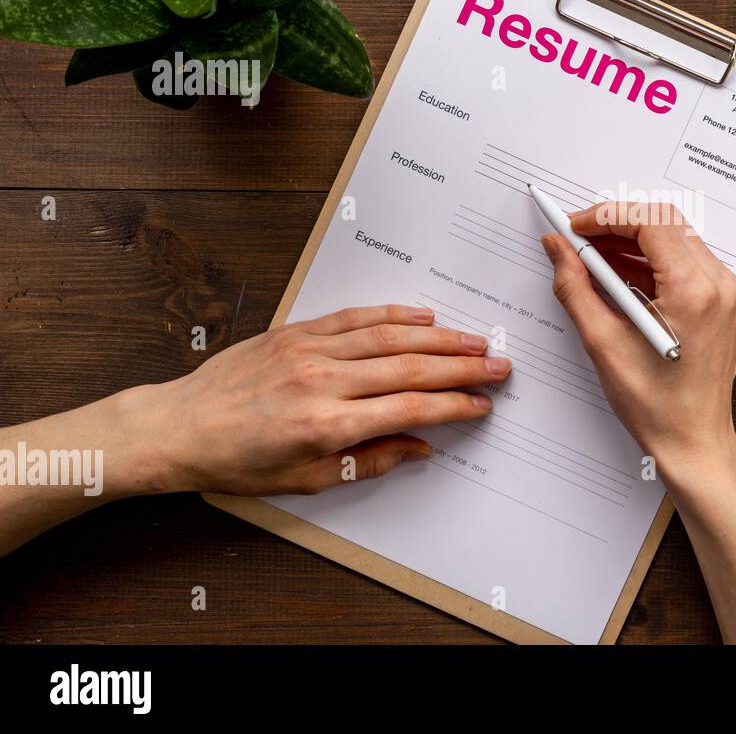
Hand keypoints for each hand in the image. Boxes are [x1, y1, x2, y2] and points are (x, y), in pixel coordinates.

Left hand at [123, 304, 511, 495]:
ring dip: (440, 338)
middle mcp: (324, 381)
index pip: (410, 408)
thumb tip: (419, 446)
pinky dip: (393, 314)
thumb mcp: (306, 479)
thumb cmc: (236, 461)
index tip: (482, 405)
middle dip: (462, 368)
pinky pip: (355, 317)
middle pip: (411, 368)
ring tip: (474, 340)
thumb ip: (369, 460)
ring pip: (391, 337)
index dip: (455, 406)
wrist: (179, 428)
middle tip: (498, 365)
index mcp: (328, 424)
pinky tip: (423, 317)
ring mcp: (310, 350)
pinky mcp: (296, 331)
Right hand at [541, 202, 735, 477]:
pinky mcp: (722, 300)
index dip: (606, 216)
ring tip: (591, 257)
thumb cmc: (657, 407)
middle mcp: (719, 284)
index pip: (649, 222)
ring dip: (631, 240)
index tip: (573, 226)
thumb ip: (575, 287)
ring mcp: (725, 291)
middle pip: (664, 222)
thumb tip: (558, 248)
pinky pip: (684, 260)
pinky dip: (649, 259)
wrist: (694, 442)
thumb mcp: (603, 343)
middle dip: (616, 224)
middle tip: (577, 238)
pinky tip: (618, 274)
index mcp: (695, 292)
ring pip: (674, 237)